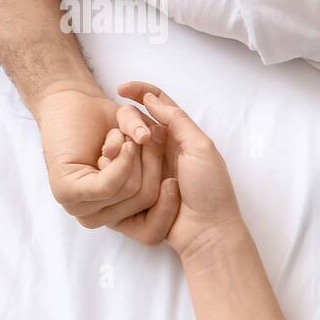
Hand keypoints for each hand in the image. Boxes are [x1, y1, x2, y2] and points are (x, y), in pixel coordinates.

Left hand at [34, 83, 175, 238]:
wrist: (75, 103)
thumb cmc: (112, 125)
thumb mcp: (146, 144)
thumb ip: (161, 159)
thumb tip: (166, 176)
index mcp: (118, 213)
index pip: (159, 215)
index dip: (168, 177)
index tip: (163, 146)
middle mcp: (97, 216)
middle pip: (147, 199)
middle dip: (150, 160)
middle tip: (136, 137)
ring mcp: (78, 207)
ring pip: (129, 190)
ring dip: (130, 154)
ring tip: (116, 138)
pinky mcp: (67, 192)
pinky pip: (108, 186)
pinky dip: (120, 160)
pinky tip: (119, 145)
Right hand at [117, 81, 241, 258]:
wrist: (207, 231)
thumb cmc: (210, 189)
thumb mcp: (200, 147)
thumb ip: (177, 120)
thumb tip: (152, 98)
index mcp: (179, 138)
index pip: (158, 106)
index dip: (141, 92)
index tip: (121, 87)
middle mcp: (161, 153)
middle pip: (136, 127)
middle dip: (127, 125)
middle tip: (123, 131)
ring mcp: (146, 173)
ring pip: (124, 151)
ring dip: (122, 149)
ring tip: (118, 152)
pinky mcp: (134, 195)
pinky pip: (119, 179)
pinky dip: (116, 172)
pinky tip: (110, 169)